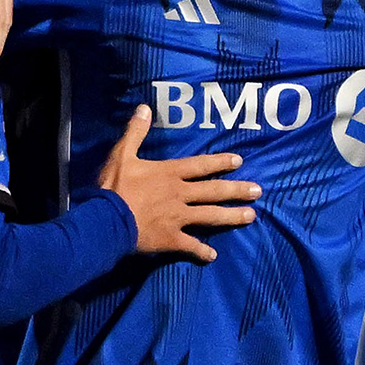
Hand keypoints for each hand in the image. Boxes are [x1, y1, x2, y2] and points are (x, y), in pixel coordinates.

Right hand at [97, 106, 256, 260]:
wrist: (107, 219)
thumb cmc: (114, 187)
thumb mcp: (122, 154)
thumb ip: (135, 132)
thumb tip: (144, 108)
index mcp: (170, 174)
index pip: (201, 165)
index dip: (220, 162)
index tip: (239, 161)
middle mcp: (180, 194)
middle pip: (214, 191)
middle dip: (237, 190)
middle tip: (258, 190)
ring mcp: (178, 218)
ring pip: (211, 216)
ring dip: (232, 216)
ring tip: (251, 216)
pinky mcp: (171, 239)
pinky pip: (190, 245)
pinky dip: (202, 251)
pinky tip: (213, 255)